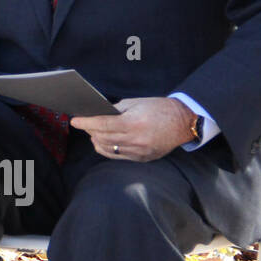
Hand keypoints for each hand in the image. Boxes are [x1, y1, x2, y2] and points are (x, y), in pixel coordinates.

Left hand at [71, 97, 197, 162]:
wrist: (184, 122)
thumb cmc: (160, 108)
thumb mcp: (137, 103)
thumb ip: (116, 109)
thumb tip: (99, 115)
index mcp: (134, 123)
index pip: (102, 125)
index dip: (86, 123)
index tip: (75, 121)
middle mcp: (136, 140)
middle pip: (104, 138)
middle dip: (90, 131)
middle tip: (83, 124)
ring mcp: (140, 151)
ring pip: (109, 149)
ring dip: (97, 140)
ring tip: (91, 133)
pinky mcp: (143, 158)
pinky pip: (119, 156)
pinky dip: (107, 149)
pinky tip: (102, 142)